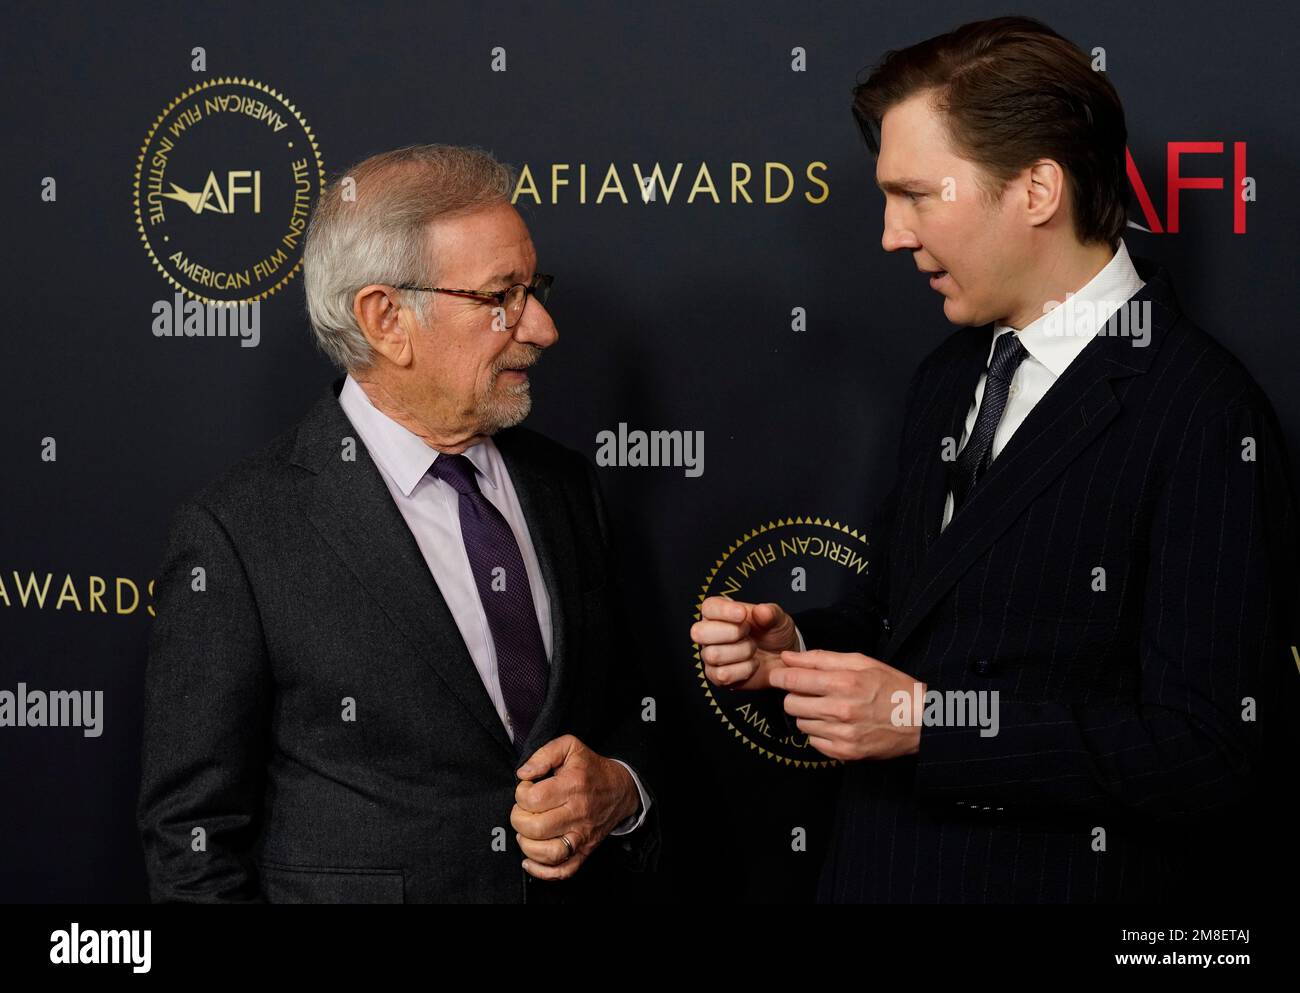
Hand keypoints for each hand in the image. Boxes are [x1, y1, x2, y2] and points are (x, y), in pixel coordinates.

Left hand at [511, 734, 638, 880]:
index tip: (526, 788)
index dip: (520, 794)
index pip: (534, 799)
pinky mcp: (584, 851)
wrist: (620, 790)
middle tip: (523, 811)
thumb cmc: (590, 769)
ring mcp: (582, 836)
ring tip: (526, 832)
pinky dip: (541, 871)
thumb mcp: (570, 747)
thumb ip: (543, 754)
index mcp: (573, 786)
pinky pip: (562, 871)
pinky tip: (530, 859)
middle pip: (536, 828)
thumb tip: (523, 773)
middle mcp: (578, 814)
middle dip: (518, 819)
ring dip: (527, 845)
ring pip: (547, 853)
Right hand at [691, 597, 797, 690]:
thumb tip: (761, 611)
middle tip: (748, 633)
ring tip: (753, 649)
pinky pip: (723, 675)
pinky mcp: (717, 676)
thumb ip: (771, 613)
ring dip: (741, 652)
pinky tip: (752, 664)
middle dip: (729, 633)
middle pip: (698, 632)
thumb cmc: (775, 635)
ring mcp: (711, 656)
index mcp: (720, 613)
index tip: (742, 614)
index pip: (708, 607)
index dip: (723, 611)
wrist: (782, 660)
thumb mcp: (778, 619)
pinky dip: (743, 670)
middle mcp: (710, 633)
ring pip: (713, 655)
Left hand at [770, 649, 923, 760]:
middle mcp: (840, 710)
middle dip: (796, 696)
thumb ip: (820, 659)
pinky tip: (837, 725)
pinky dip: (820, 733)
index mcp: (843, 683)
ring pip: (801, 724)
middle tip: (812, 693)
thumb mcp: (860, 662)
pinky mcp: (845, 753)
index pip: (792, 680)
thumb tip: (788, 658)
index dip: (780, 676)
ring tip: (830, 709)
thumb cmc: (892, 687)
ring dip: (809, 715)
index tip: (780, 675)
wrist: (921, 720)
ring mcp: (842, 735)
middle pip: (790, 704)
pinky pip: (813, 742)